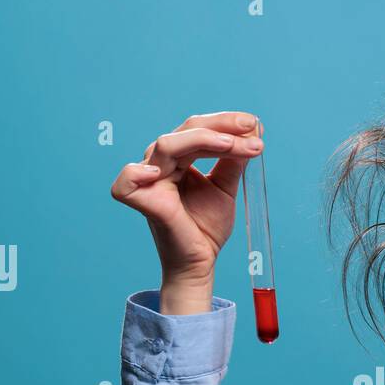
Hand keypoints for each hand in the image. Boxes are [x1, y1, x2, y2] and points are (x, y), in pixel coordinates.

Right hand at [110, 110, 263, 290]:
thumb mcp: (225, 187)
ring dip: (204, 139)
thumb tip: (254, 131)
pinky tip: (158, 172)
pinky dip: (137, 173)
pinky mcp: (143, 201)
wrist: (201, 262)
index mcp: (179, 156)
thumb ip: (234, 160)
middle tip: (252, 129)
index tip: (257, 126)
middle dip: (222, 126)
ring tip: (232, 144)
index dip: (227, 123)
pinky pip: (128, 180)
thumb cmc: (207, 226)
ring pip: (168, 144)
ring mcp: (149, 178)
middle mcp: (161, 161)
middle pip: (187, 129)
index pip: (200, 128)